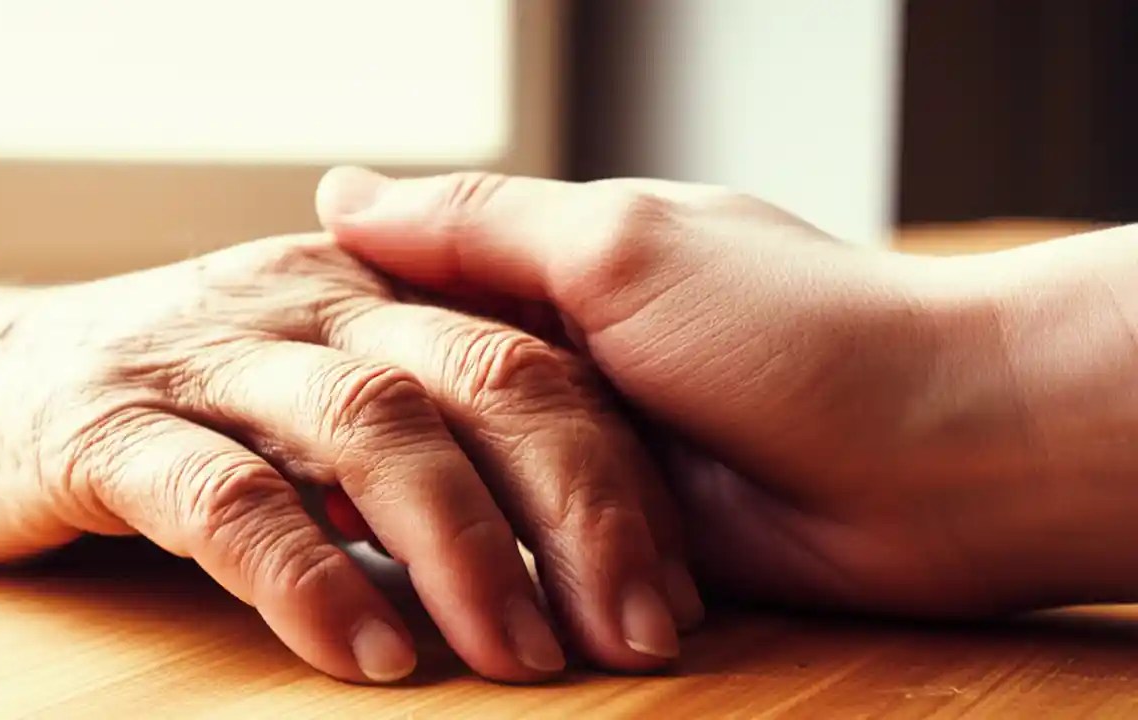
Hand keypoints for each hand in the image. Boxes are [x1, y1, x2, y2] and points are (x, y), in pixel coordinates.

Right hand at [0, 234, 702, 682]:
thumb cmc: (186, 396)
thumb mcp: (326, 376)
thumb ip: (439, 401)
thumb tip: (570, 481)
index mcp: (386, 286)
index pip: (539, 361)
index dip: (618, 476)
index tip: (669, 590)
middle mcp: (315, 300)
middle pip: (485, 379)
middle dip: (574, 511)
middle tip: (632, 634)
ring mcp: (215, 356)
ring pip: (373, 427)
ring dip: (463, 548)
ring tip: (520, 656)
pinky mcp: (113, 423)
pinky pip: (229, 497)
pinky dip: (310, 576)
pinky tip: (368, 652)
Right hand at [316, 168, 1125, 615]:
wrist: (942, 458)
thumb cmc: (793, 327)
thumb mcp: (617, 246)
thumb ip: (477, 226)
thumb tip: (338, 190)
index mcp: (561, 274)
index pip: (410, 297)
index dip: (340, 332)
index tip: (264, 373)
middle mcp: (568, 360)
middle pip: (426, 404)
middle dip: (378, 453)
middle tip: (304, 488)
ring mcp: (594, 455)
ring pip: (469, 488)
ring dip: (429, 532)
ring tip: (348, 562)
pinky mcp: (624, 542)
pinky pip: (538, 551)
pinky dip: (490, 569)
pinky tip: (395, 611)